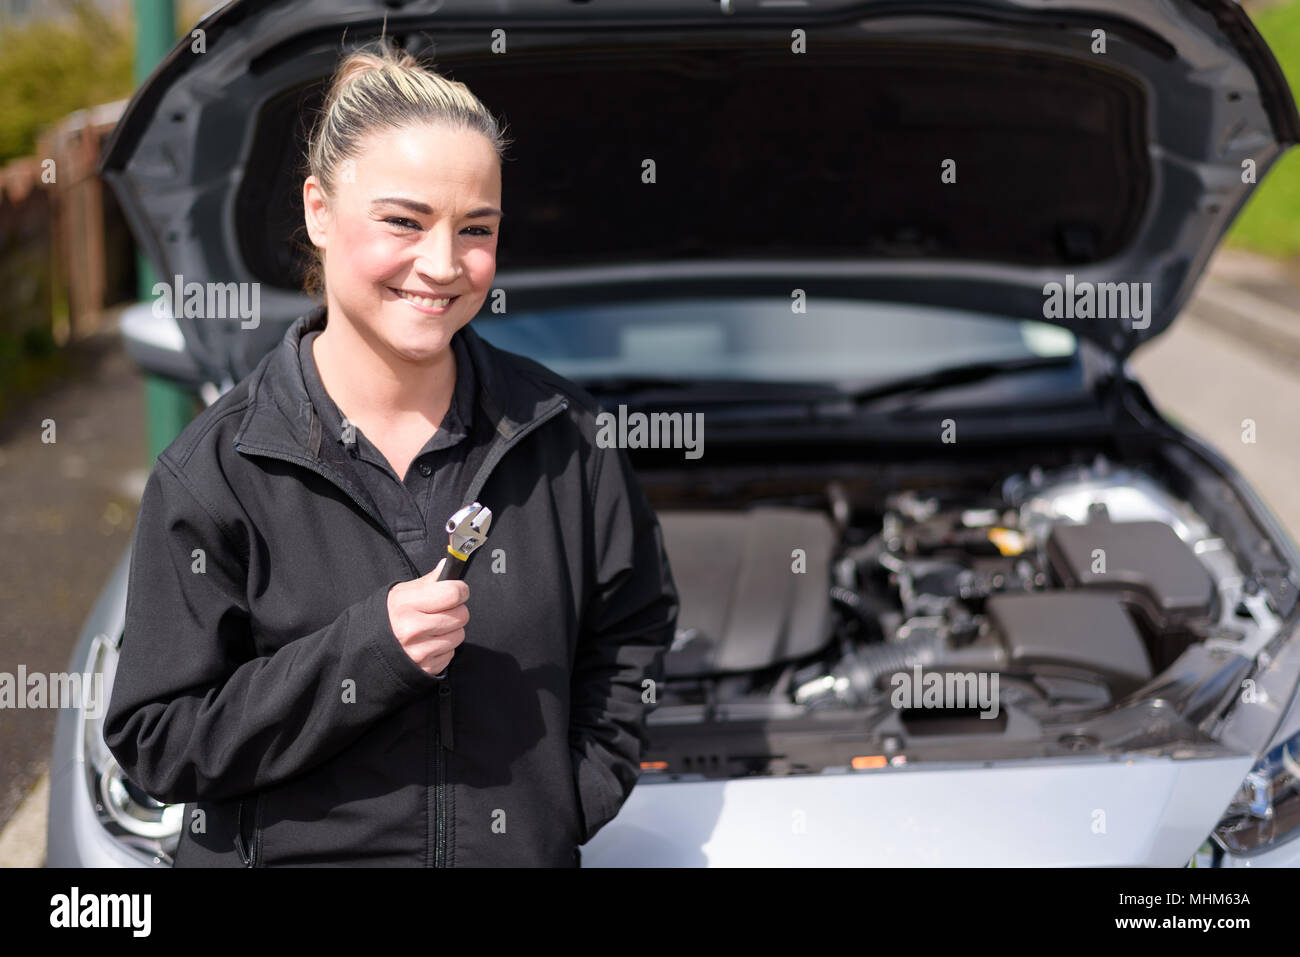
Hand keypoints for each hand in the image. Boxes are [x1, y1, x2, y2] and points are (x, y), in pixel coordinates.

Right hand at [386, 558, 468, 675]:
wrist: (366, 647)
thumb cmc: (388, 616)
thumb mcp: (402, 593)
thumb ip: (429, 580)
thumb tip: (447, 565)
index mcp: (407, 605)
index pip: (453, 593)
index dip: (460, 590)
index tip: (457, 590)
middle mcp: (413, 629)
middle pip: (461, 615)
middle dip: (456, 611)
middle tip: (442, 611)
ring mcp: (419, 651)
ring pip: (459, 635)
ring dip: (451, 630)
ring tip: (433, 628)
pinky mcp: (425, 668)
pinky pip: (451, 653)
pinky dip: (443, 648)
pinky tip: (428, 643)